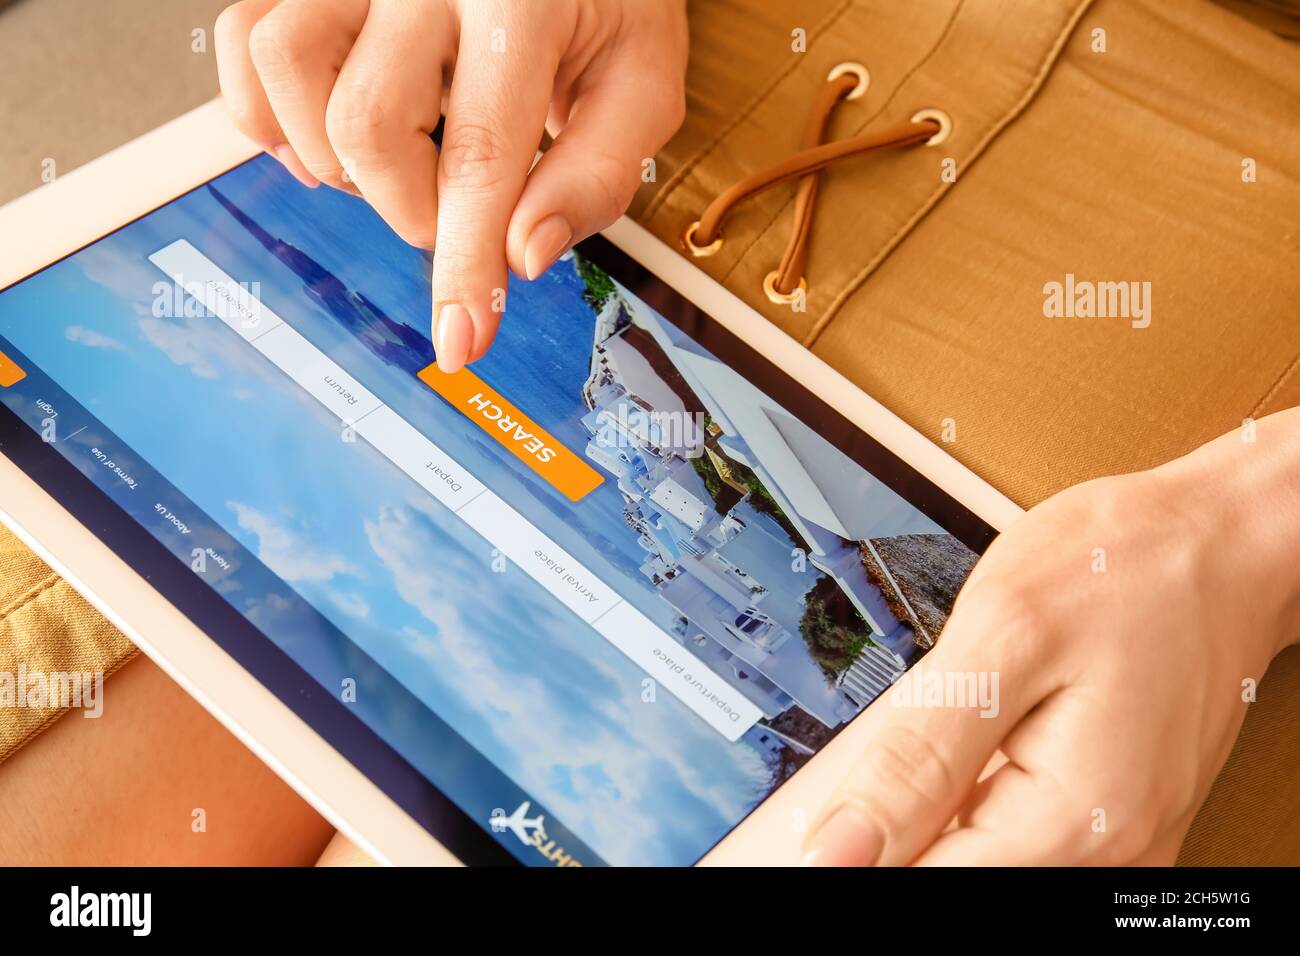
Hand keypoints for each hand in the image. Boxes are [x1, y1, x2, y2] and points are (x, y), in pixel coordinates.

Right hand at [214, 0, 687, 370]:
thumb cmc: (607, 0)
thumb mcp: (642, 81)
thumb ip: (596, 171)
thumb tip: (525, 254)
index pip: (480, 157)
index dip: (465, 264)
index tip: (461, 338)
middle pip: (366, 127)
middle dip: (411, 209)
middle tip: (456, 207)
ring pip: (285, 67)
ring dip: (332, 155)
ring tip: (395, 162)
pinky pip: (243, 34)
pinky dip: (267, 108)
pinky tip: (326, 134)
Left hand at [802, 410, 1299, 864]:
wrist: (1220, 540)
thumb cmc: (1125, 567)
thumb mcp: (1001, 640)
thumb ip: (917, 756)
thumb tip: (836, 848)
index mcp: (1074, 822)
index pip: (925, 886)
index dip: (857, 853)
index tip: (817, 825)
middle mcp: (1107, 852)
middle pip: (954, 874)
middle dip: (901, 827)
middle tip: (896, 746)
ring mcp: (1120, 841)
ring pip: (986, 855)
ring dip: (940, 810)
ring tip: (956, 718)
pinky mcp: (1117, 817)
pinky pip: (1023, 834)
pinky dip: (979, 796)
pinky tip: (979, 738)